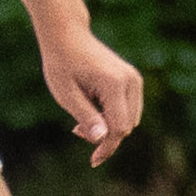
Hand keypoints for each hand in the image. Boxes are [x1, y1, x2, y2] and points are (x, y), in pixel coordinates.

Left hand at [39, 21, 142, 166]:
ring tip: (82, 113)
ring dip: (108, 125)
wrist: (67, 34)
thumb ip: (86, 116)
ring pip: (129, 120)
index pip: (119, 128)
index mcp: (115, 84)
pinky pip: (128, 110)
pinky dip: (112, 115)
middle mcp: (131, 81)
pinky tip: (91, 106)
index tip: (93, 161)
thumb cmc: (61, 63)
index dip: (106, 147)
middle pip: (126, 126)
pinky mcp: (132, 80)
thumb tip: (102, 138)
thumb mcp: (66, 94)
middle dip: (104, 134)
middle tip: (76, 127)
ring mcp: (134, 79)